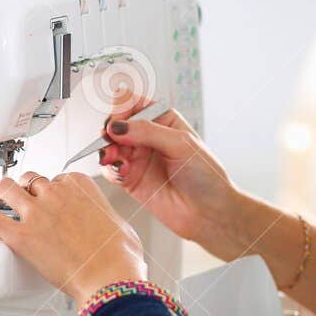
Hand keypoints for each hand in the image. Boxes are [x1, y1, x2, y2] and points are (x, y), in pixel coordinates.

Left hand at [0, 172, 146, 303]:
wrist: (109, 278)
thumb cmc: (119, 258)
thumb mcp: (121, 225)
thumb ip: (105, 217)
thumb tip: (104, 223)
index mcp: (81, 186)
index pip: (60, 178)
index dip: (55, 191)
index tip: (54, 201)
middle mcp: (57, 194)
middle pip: (32, 180)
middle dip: (29, 190)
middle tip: (28, 202)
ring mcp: (36, 212)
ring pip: (8, 188)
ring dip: (5, 194)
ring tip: (3, 203)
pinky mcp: (20, 236)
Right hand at [99, 97, 244, 259]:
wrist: (208, 212)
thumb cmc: (205, 175)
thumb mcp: (180, 144)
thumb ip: (147, 131)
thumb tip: (115, 126)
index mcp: (162, 119)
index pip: (131, 103)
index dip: (121, 110)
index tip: (119, 122)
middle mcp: (147, 136)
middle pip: (115, 124)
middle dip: (110, 131)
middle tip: (111, 141)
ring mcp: (138, 158)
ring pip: (109, 146)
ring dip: (107, 150)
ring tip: (115, 159)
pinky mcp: (130, 179)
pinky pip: (110, 169)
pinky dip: (110, 168)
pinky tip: (123, 172)